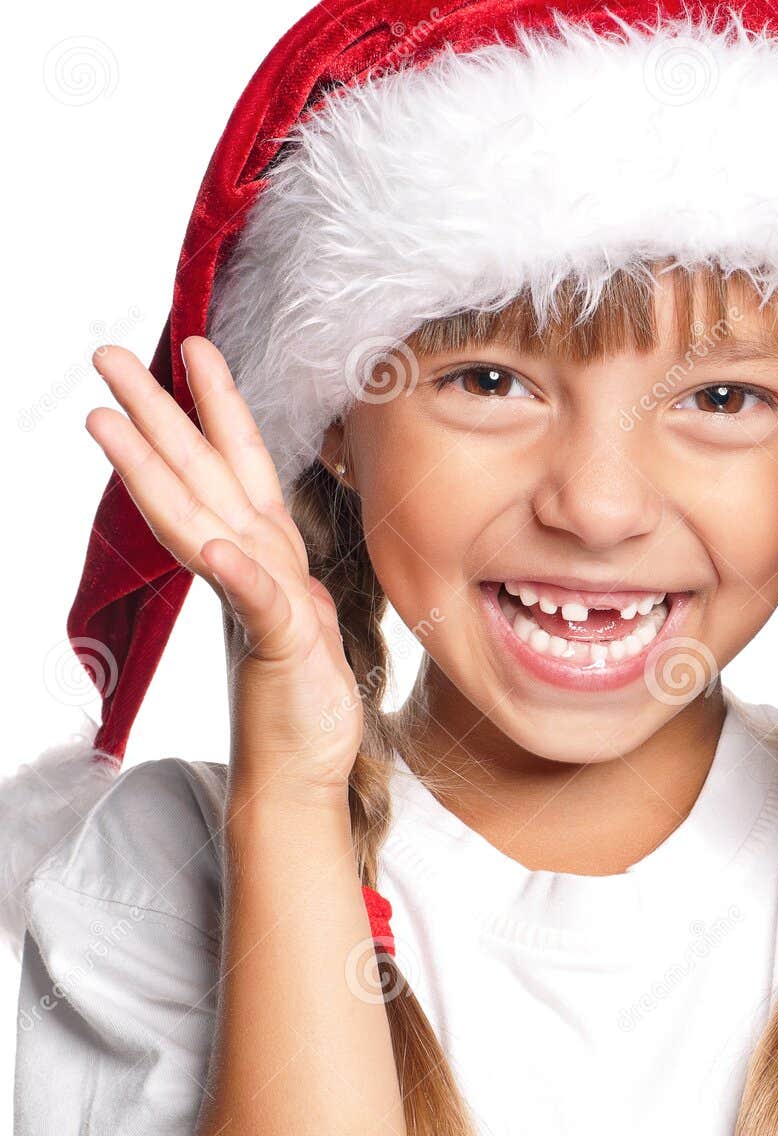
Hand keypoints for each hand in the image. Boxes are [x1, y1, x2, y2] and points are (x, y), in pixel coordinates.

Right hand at [85, 336, 363, 800]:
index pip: (236, 470)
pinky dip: (239, 575)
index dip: (218, 409)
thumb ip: (281, 586)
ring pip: (206, 523)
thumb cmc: (306, 706)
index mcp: (265, 560)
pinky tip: (215, 547)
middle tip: (107, 356)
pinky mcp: (276, 650)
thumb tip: (262, 560)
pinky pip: (258, 604)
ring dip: (160, 470)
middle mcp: (249, 574)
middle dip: (155, 415)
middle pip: (198, 479)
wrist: (303, 778)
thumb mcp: (307, 629)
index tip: (195, 350)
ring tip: (111, 414)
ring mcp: (256, 607)